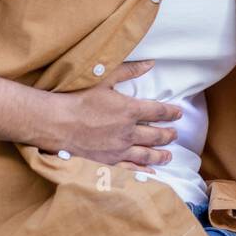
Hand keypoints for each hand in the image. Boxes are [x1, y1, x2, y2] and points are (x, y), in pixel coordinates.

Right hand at [43, 60, 182, 174]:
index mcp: (130, 110)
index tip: (178, 114)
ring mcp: (120, 149)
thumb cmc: (79, 99)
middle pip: (156, 135)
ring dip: (161, 154)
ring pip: (147, 154)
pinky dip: (144, 171)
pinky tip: (151, 172)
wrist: (57, 123)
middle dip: (168, 135)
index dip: (171, 113)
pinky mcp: (109, 162)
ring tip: (169, 155)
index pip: (158, 112)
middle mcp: (129, 132)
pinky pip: (132, 168)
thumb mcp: (105, 79)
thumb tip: (150, 63)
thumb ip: (129, 71)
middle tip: (175, 135)